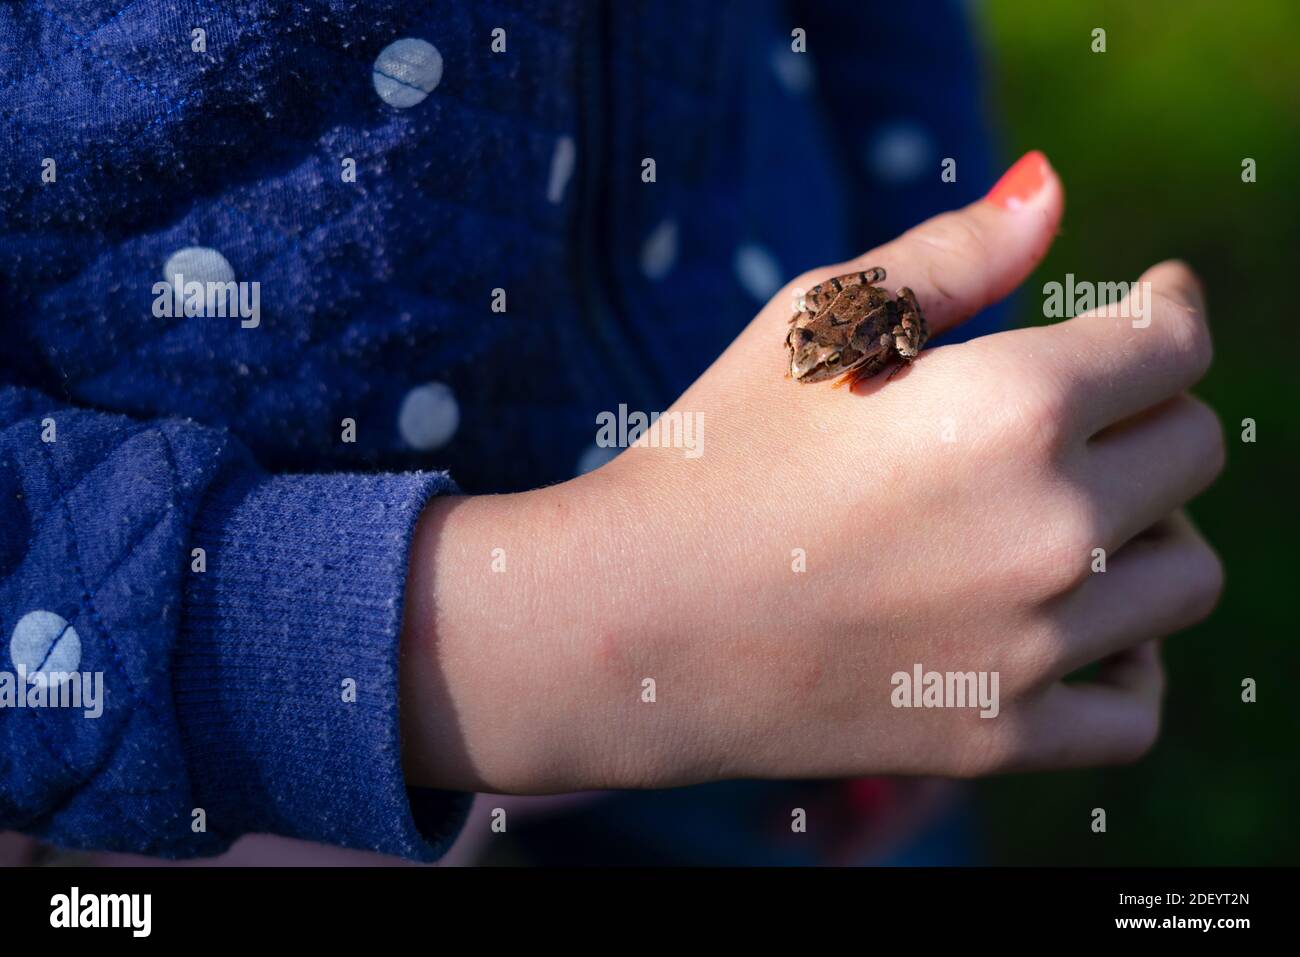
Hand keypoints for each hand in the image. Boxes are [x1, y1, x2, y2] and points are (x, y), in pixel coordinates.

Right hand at [400, 152, 1223, 792]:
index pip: (1173, 342)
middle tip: (1084, 410)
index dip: (1170, 305)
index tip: (1152, 301)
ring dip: (1149, 532)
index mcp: (1013, 406)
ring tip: (1077, 518)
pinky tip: (1078, 628)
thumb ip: (951, 252)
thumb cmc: (715, 455)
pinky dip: (1128, 661)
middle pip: (1194, 451)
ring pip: (1184, 577)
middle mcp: (1051, 529)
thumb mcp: (816, 324)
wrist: (631, 626)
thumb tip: (1051, 190)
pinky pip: (1137, 706)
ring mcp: (1034, 645)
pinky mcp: (1001, 733)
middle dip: (1152, 411)